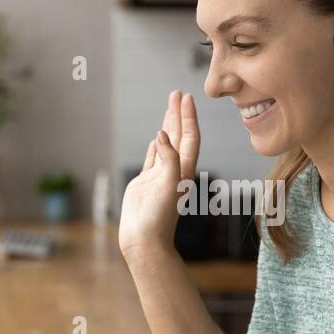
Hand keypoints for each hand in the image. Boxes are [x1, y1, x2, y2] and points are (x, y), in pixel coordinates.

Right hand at [118, 90, 199, 262]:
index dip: (188, 117)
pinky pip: (152, 158)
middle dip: (178, 115)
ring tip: (169, 108)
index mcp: (184, 170)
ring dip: (168, 126)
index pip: (189, 137)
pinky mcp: (146, 183)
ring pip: (165, 144)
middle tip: (176, 94)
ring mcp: (160, 176)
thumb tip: (161, 135)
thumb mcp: (169, 184)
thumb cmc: (159, 217)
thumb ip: (168, 158)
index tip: (186, 98)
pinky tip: (156, 137)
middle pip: (179, 136)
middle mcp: (174, 170)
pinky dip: (155, 145)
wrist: (145, 240)